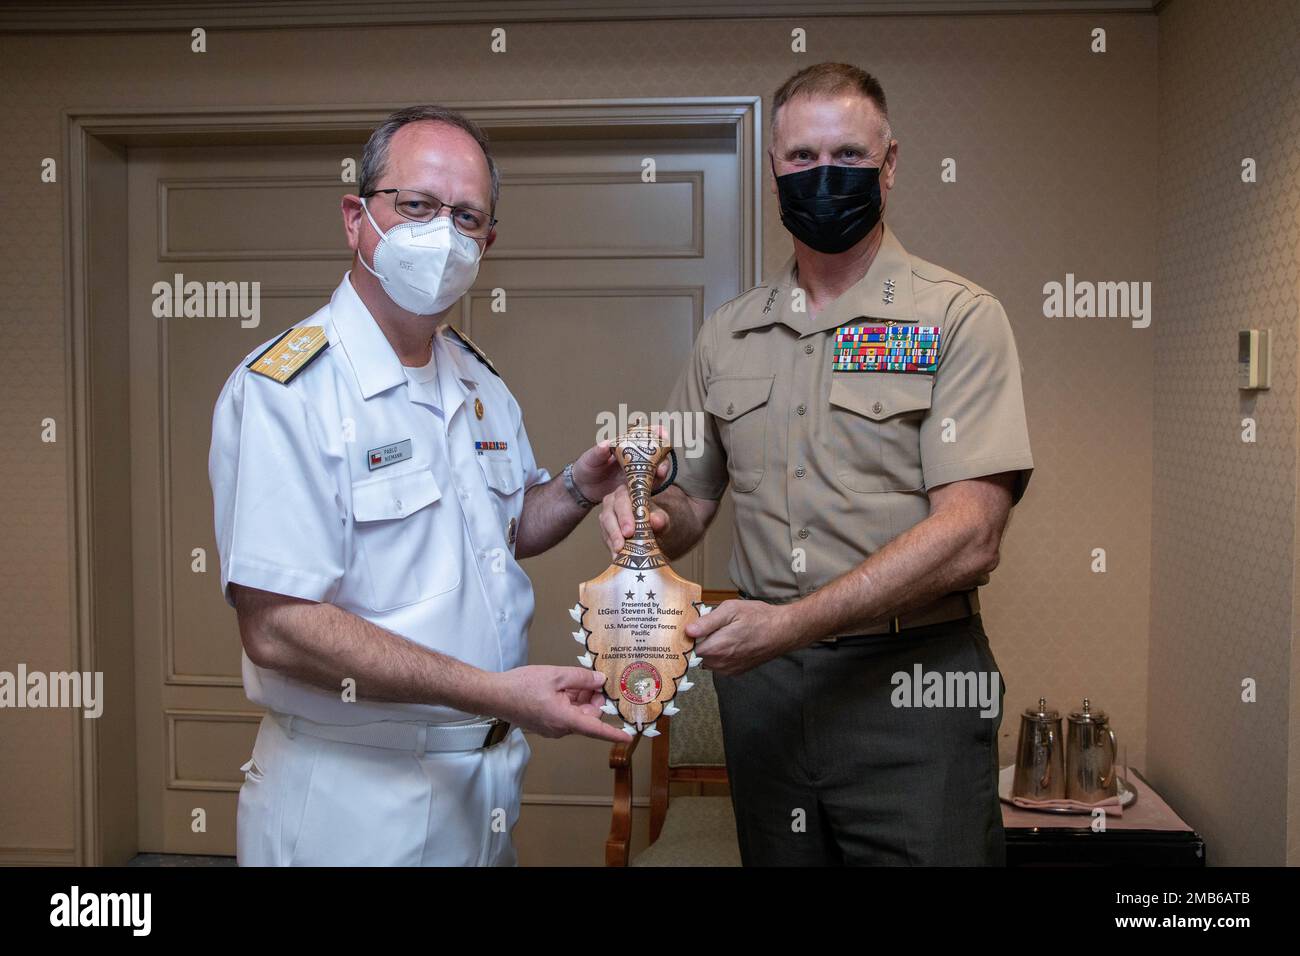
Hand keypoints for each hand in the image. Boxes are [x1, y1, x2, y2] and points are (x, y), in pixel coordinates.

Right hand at [488, 665, 627, 742]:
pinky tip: (563, 686)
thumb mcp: (556, 676)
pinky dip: (569, 700)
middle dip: (593, 699)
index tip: (629, 737)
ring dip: (580, 698)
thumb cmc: (521, 686)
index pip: (596, 729)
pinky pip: (566, 714)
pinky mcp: (546, 723)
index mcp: (565, 719)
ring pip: (577, 714)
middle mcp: (560, 728)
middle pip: (588, 716)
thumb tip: (599, 681)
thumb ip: (581, 678)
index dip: (614, 733)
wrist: (495, 695)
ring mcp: (552, 728)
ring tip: (572, 680)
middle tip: (591, 679)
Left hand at [571, 427, 670, 506]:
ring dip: (661, 470)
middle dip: (664, 453)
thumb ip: (597, 452)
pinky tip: (651, 487)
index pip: (645, 436)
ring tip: (660, 472)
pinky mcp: (636, 488)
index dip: (656, 432)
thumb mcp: (590, 458)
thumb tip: (605, 444)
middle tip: (662, 457)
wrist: (583, 488)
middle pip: (657, 453)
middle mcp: (637, 458)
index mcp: (627, 446)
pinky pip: (648, 487)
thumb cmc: (587, 468)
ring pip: (656, 470)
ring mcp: (638, 473)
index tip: (661, 431)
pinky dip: (652, 486)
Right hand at [598, 481, 670, 558]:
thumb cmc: (657, 519)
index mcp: (628, 491)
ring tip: (619, 552)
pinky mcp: (606, 529)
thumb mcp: (662, 518)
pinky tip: (617, 558)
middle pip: (609, 514)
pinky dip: (612, 548)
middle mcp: (614, 501)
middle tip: (622, 544)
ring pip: (605, 526)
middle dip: (616, 530)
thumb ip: (660, 518)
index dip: (624, 515)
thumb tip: (656, 520)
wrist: (655, 529)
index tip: (629, 532)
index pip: (622, 499)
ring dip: (612, 540)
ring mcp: (608, 515)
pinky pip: (606, 538)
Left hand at [685, 600, 803, 675]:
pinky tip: (731, 643)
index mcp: (717, 647)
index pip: (689, 648)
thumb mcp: (731, 610)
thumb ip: (707, 622)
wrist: (783, 631)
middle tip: (712, 627)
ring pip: (708, 661)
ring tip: (724, 634)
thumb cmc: (759, 617)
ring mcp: (729, 669)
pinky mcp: (737, 671)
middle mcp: (722, 663)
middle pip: (697, 655)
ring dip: (711, 650)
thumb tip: (688, 631)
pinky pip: (719, 665)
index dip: (690, 637)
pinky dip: (720, 656)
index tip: (694, 627)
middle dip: (701, 642)